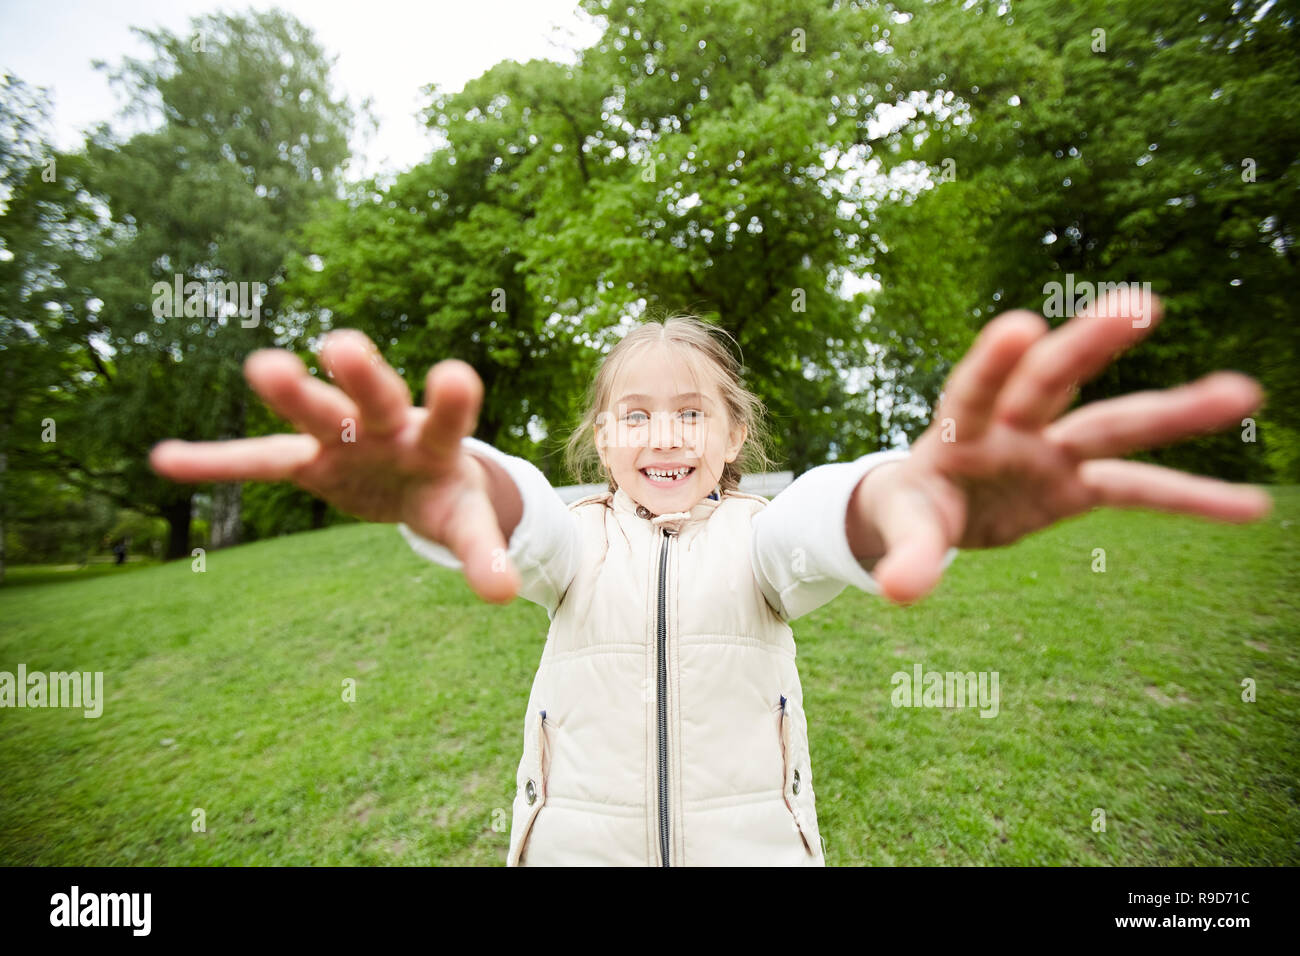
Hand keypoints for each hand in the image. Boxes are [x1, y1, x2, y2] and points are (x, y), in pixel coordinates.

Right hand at [148, 330, 520, 602]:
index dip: (452, 402)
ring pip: (315, 412)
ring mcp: (344, 438)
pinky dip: (216, 462)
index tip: (455, 375)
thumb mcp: (468, 523)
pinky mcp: (307, 460)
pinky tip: (166, 460)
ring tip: (263, 366)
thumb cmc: (445, 493)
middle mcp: (389, 426)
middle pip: (376, 398)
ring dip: (290, 392)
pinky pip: (257, 462)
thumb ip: (485, 552)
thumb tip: (506, 597)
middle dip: (361, 375)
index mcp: (437, 440)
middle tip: (343, 345)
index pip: (450, 419)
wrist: (417, 479)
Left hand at [851, 288, 1271, 604]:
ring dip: (1174, 411)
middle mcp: (1012, 426)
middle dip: (1089, 346)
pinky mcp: (1078, 484)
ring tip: (1244, 390)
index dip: (992, 362)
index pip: (972, 390)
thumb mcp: (904, 527)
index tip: (1021, 326)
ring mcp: (1051, 450)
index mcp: (958, 430)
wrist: (930, 507)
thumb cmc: (912, 506)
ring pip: (1112, 424)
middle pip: (1050, 381)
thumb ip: (907, 553)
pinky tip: (1250, 505)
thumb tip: (897, 591)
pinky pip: (1140, 489)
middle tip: (1140, 304)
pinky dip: (1190, 499)